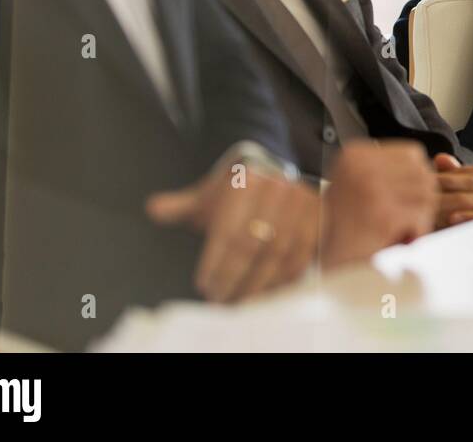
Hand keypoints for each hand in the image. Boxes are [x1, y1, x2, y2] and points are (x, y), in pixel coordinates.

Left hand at [147, 162, 321, 303]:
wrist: (274, 172)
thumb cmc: (235, 192)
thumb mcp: (207, 196)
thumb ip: (180, 206)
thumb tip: (153, 209)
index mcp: (246, 180)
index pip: (229, 232)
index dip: (216, 265)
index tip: (205, 286)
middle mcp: (277, 188)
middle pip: (253, 246)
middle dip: (234, 278)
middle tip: (219, 299)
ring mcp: (301, 202)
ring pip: (279, 253)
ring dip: (258, 284)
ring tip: (240, 301)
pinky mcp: (319, 217)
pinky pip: (302, 254)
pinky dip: (283, 278)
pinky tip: (265, 292)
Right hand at [317, 140, 437, 268]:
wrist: (310, 252)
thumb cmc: (333, 223)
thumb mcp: (352, 183)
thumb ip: (381, 172)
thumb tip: (425, 173)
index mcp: (357, 154)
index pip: (412, 154)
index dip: (418, 178)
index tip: (408, 198)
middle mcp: (364, 166)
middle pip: (422, 173)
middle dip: (423, 199)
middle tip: (410, 218)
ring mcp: (373, 189)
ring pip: (425, 194)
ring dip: (421, 216)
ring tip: (405, 230)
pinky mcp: (382, 215)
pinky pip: (419, 216)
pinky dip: (417, 231)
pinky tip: (402, 240)